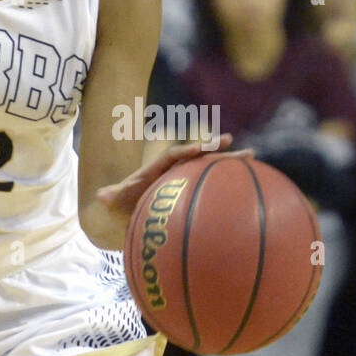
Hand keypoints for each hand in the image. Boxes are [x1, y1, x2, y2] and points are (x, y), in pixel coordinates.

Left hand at [95, 136, 247, 221]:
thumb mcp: (115, 204)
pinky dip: (231, 183)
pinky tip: (253, 183)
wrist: (130, 214)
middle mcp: (173, 171)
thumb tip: (102, 196)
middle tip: (229, 140)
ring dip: (228, 163)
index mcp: (156, 170)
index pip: (171, 157)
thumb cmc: (123, 208)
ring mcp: (185, 180)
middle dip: (211, 149)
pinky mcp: (194, 190)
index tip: (198, 148)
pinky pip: (214, 185)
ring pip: (209, 169)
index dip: (185, 151)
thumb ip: (110, 199)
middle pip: (195, 157)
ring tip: (251, 157)